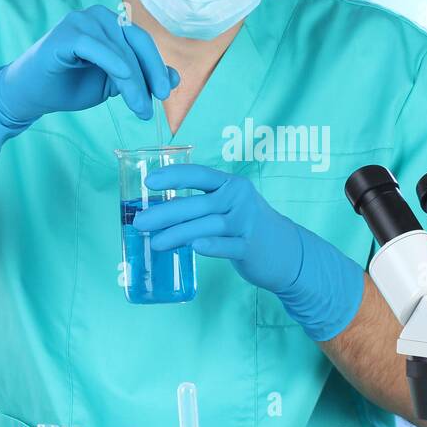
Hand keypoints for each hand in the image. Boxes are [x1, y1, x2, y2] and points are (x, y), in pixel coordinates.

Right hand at [0, 5, 176, 180]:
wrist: (32, 94)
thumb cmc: (70, 86)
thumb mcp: (114, 84)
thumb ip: (141, 78)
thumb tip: (175, 78)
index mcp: (111, 25)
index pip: (142, 42)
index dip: (156, 66)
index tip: (165, 93)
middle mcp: (98, 17)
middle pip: (135, 43)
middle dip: (149, 75)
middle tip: (156, 102)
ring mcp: (81, 21)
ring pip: (119, 50)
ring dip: (133, 80)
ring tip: (139, 107)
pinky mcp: (66, 33)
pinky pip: (96, 47)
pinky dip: (113, 62)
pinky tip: (124, 79)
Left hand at [132, 164, 364, 340]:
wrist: (286, 251)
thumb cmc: (247, 227)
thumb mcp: (228, 208)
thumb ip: (200, 207)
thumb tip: (156, 215)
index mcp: (230, 185)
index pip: (199, 175)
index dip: (173, 176)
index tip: (148, 182)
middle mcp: (239, 199)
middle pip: (197, 204)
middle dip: (166, 212)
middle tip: (140, 222)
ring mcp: (246, 222)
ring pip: (207, 225)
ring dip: (179, 233)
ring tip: (155, 242)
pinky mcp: (251, 247)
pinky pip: (228, 246)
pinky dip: (211, 246)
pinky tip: (194, 248)